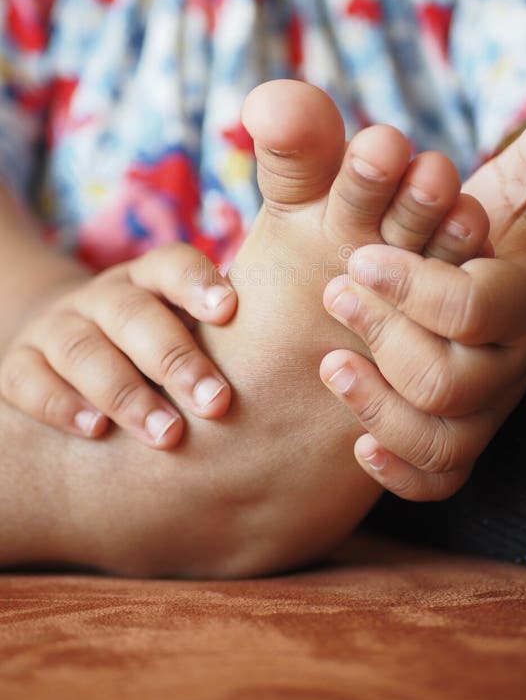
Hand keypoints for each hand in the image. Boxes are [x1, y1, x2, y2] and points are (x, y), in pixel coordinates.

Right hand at [0, 242, 236, 447]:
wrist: (68, 346)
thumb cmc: (157, 343)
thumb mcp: (188, 327)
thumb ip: (234, 337)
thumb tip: (322, 369)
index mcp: (152, 280)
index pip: (172, 264)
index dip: (197, 283)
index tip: (230, 311)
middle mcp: (105, 298)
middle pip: (133, 315)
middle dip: (175, 358)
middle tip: (217, 403)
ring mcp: (60, 327)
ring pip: (83, 348)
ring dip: (126, 392)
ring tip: (167, 435)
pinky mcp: (21, 363)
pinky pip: (29, 379)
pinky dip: (60, 404)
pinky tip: (95, 432)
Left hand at [320, 69, 525, 500]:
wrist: (478, 283)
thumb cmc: (477, 232)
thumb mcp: (505, 183)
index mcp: (521, 300)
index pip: (475, 311)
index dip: (416, 289)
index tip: (358, 256)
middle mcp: (510, 363)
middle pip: (450, 380)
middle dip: (385, 336)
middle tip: (335, 291)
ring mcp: (487, 412)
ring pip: (442, 438)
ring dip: (379, 404)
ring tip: (332, 364)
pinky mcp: (459, 446)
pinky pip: (437, 482)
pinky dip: (397, 470)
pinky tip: (358, 442)